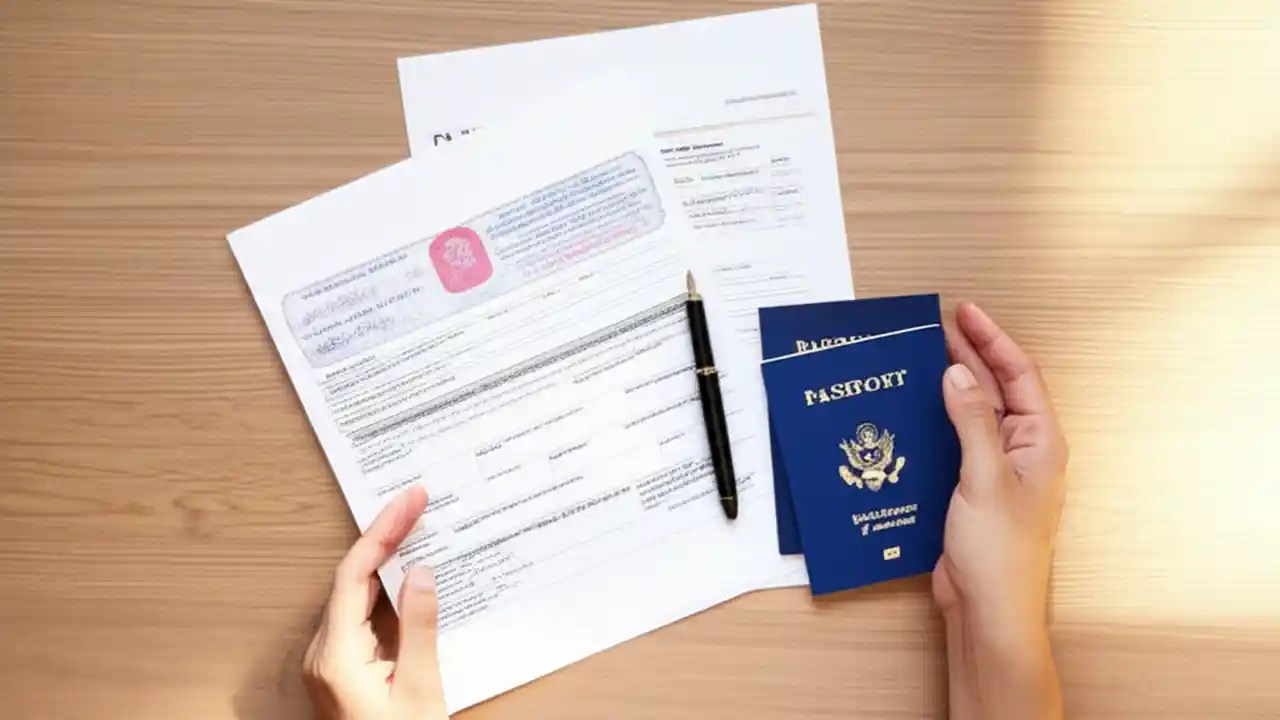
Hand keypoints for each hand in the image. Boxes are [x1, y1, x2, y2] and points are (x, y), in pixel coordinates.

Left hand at [303, 486, 448, 719]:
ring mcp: (329, 664)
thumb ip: (419, 626)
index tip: (410, 501)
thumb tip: (420, 572)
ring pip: (352, 595)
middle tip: (418, 502)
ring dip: (383, 559)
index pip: (353, 574)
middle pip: (349, 579)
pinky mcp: (341, 672)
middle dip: (385, 536)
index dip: (383, 531)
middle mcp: (323, 655)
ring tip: (415, 526)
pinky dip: (381, 589)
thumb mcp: (420, 690)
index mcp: (337, 656)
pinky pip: (358, 616)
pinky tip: (405, 575)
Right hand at [934, 302, 1067, 719]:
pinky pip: (956, 439)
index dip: (992, 339)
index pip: (1019, 374)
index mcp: (1040, 441)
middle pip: (997, 387)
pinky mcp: (972, 487)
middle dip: (970, 353)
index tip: (963, 311)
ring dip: (951, 384)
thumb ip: (971, 422)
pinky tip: (914, 408)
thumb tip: (958, 373)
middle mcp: (1022, 450)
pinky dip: (938, 419)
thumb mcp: (984, 478)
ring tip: (922, 355)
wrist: (989, 609)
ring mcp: (997, 469)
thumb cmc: (1000, 552)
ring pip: (974, 412)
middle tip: (936, 324)